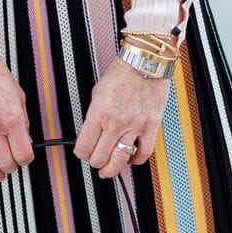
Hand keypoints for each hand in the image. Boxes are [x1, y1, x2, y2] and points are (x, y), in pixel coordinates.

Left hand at [73, 56, 170, 178]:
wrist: (145, 63)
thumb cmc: (122, 73)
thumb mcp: (98, 93)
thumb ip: (94, 116)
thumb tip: (90, 134)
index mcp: (99, 113)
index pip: (84, 146)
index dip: (81, 154)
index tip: (83, 153)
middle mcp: (116, 122)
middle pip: (100, 157)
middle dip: (95, 163)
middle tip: (96, 161)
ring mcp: (134, 126)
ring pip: (120, 161)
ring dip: (112, 169)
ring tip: (110, 169)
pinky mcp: (151, 127)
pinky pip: (143, 153)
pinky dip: (136, 160)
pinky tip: (131, 158)